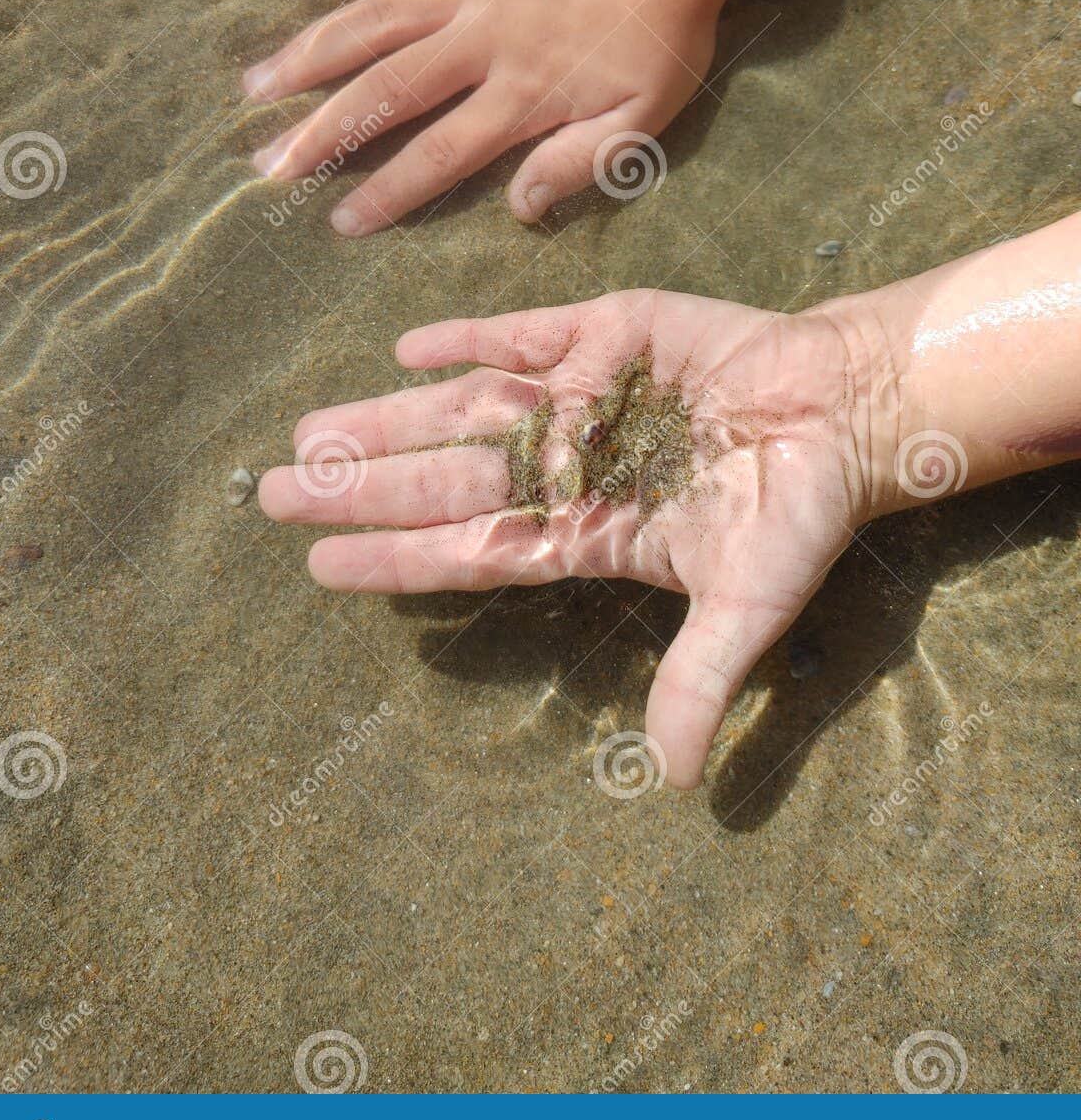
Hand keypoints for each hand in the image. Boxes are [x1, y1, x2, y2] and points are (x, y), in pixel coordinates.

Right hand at [242, 0, 723, 233]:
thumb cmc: (665, 29)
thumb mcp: (645, 117)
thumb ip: (580, 164)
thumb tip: (520, 209)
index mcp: (519, 93)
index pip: (438, 155)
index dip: (387, 192)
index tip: (339, 220)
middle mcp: (477, 39)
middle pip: (384, 93)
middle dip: (321, 134)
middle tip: (267, 165)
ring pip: (371, 19)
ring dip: (309, 52)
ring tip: (256, 84)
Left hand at [258, 290, 882, 787]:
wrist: (847, 409)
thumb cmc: (798, 509)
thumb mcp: (750, 606)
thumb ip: (700, 681)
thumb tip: (678, 787)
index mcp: (584, 530)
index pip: (469, 549)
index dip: (394, 558)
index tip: (317, 568)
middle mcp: (565, 464)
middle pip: (444, 478)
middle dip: (361, 487)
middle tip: (272, 493)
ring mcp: (580, 396)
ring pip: (465, 407)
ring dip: (389, 416)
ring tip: (310, 429)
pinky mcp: (608, 333)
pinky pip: (524, 335)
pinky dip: (470, 339)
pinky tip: (408, 350)